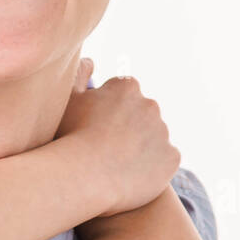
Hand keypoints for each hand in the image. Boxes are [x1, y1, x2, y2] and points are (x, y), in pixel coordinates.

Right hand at [56, 63, 178, 216]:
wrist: (84, 177)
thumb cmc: (70, 135)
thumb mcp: (68, 99)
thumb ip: (79, 74)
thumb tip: (91, 62)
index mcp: (127, 87)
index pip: (123, 94)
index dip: (108, 111)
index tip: (95, 127)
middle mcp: (150, 105)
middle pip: (140, 115)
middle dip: (128, 128)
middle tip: (106, 147)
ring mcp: (163, 132)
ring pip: (153, 139)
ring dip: (140, 147)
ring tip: (116, 165)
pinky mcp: (171, 158)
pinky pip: (164, 161)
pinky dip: (152, 168)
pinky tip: (131, 176)